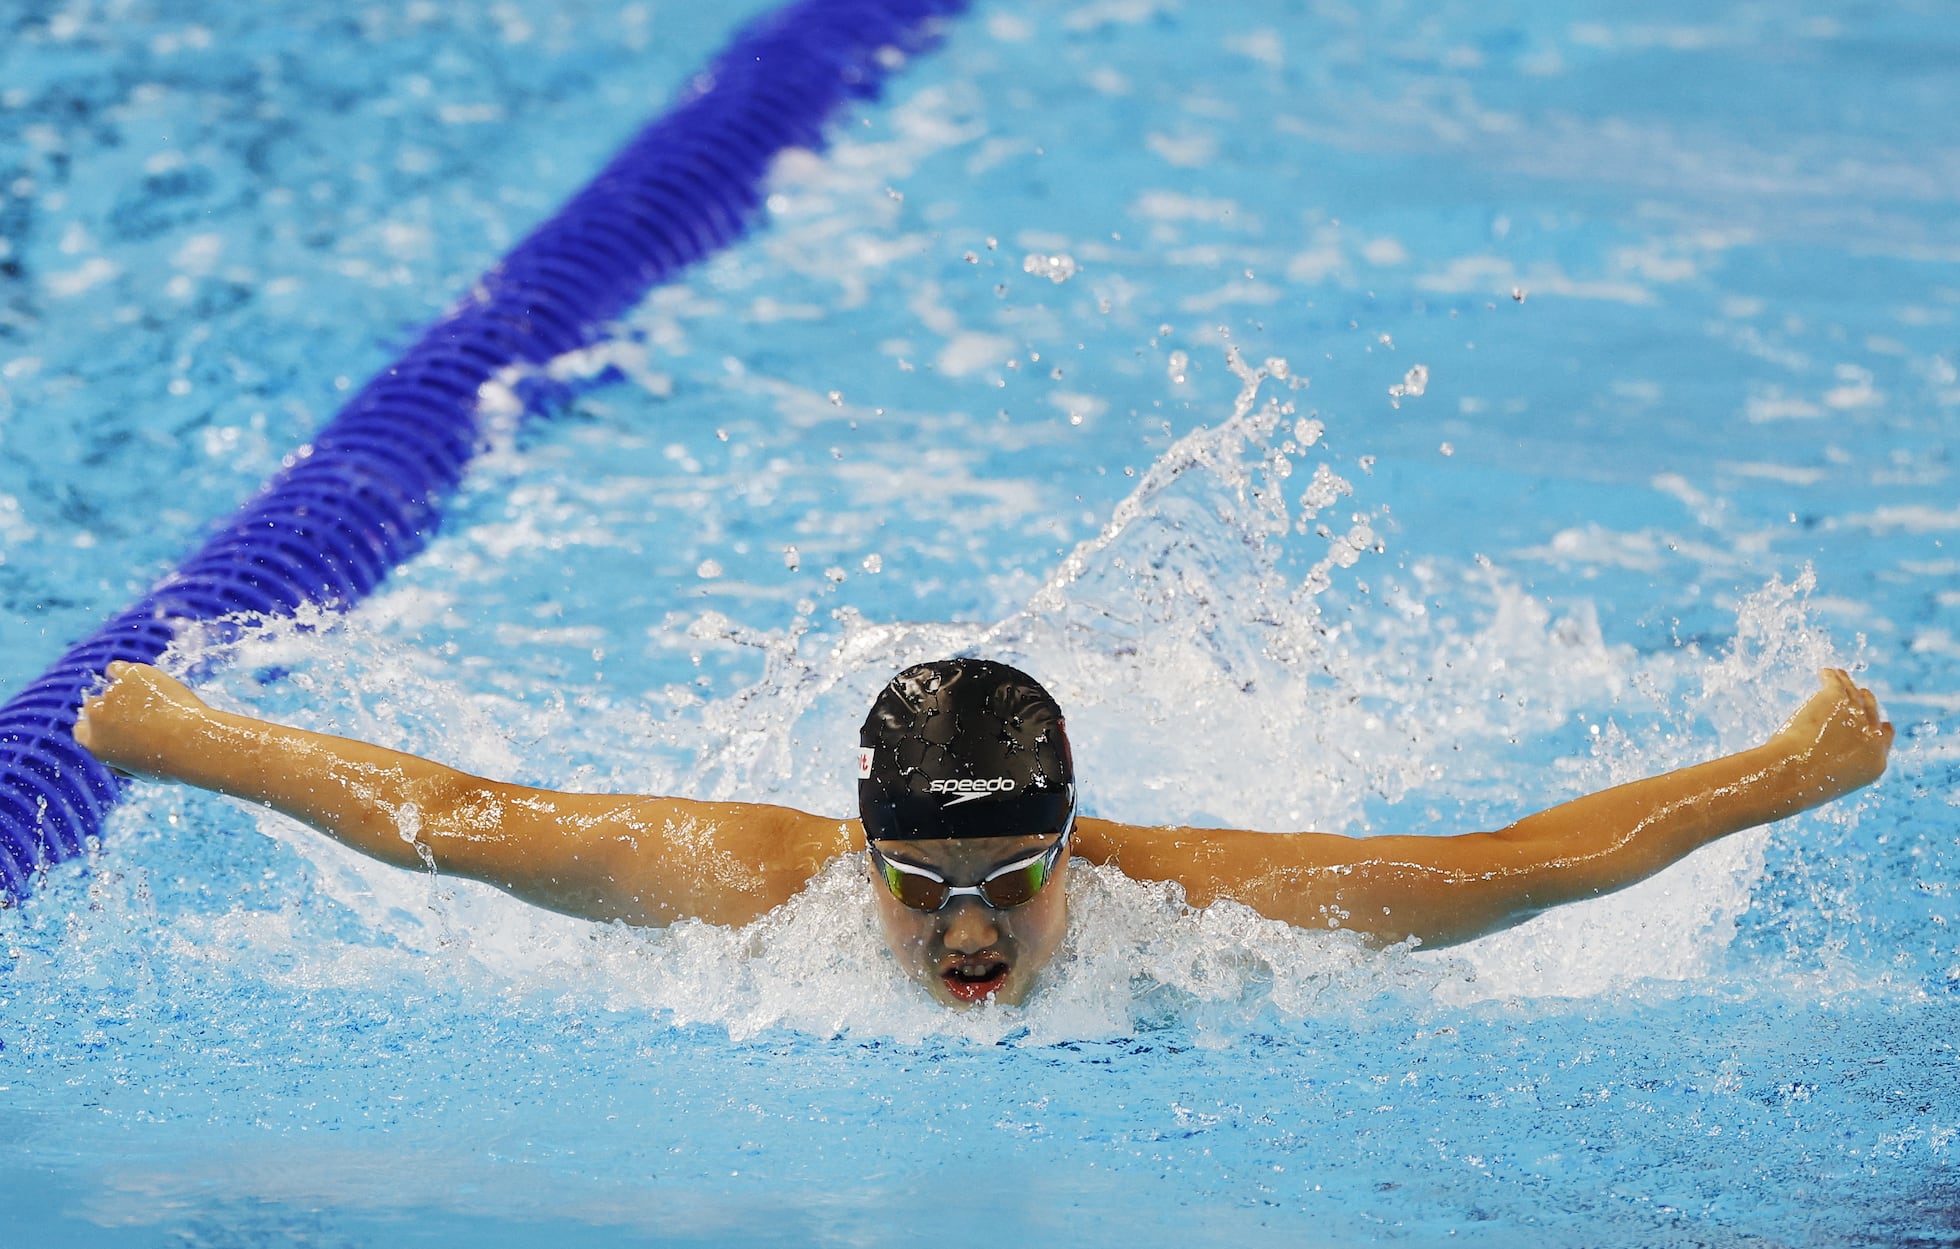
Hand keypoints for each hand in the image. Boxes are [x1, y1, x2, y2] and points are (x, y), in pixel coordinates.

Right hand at [74, 661, 212, 779]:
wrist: (192, 742)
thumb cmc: (173, 763)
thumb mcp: (140, 771)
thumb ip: (119, 761)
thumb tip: (112, 754)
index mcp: (93, 744)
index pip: (83, 730)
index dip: (99, 728)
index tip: (116, 726)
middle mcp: (95, 716)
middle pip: (94, 707)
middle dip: (112, 710)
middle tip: (140, 714)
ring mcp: (111, 693)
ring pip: (112, 689)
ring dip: (127, 694)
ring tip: (156, 705)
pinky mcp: (130, 675)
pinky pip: (118, 669)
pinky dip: (128, 674)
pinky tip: (144, 681)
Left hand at [1764, 668, 1892, 801]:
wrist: (1791, 774)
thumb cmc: (1799, 785)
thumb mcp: (1828, 782)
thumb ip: (1837, 767)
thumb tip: (1824, 760)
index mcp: (1875, 763)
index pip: (1885, 737)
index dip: (1879, 726)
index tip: (1878, 720)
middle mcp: (1873, 738)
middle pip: (1872, 711)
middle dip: (1866, 701)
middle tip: (1858, 691)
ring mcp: (1856, 716)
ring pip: (1854, 694)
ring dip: (1847, 683)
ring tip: (1838, 676)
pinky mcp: (1836, 699)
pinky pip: (1836, 683)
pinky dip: (1831, 676)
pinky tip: (1825, 673)